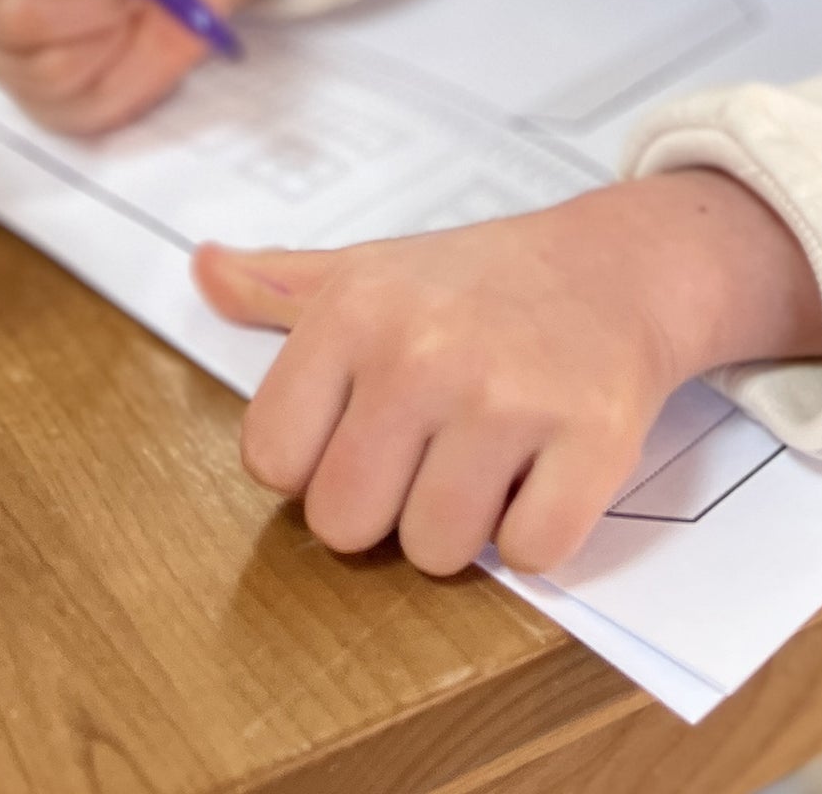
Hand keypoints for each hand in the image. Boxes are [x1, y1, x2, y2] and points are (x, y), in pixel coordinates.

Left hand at [195, 170, 821, 574]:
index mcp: (354, 312)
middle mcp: (422, 351)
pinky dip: (538, 534)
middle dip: (388, 506)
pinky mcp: (591, 439)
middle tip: (434, 449)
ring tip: (492, 454)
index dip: (319, 462)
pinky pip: (529, 556)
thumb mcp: (372, 269)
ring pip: (435, 551)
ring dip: (464, 525)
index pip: (274, 462)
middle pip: (346, 525)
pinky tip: (545, 470)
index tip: (367, 428)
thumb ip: (278, 286)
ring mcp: (508, 396)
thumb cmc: (481, 283)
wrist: (619, 265)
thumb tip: (201, 266)